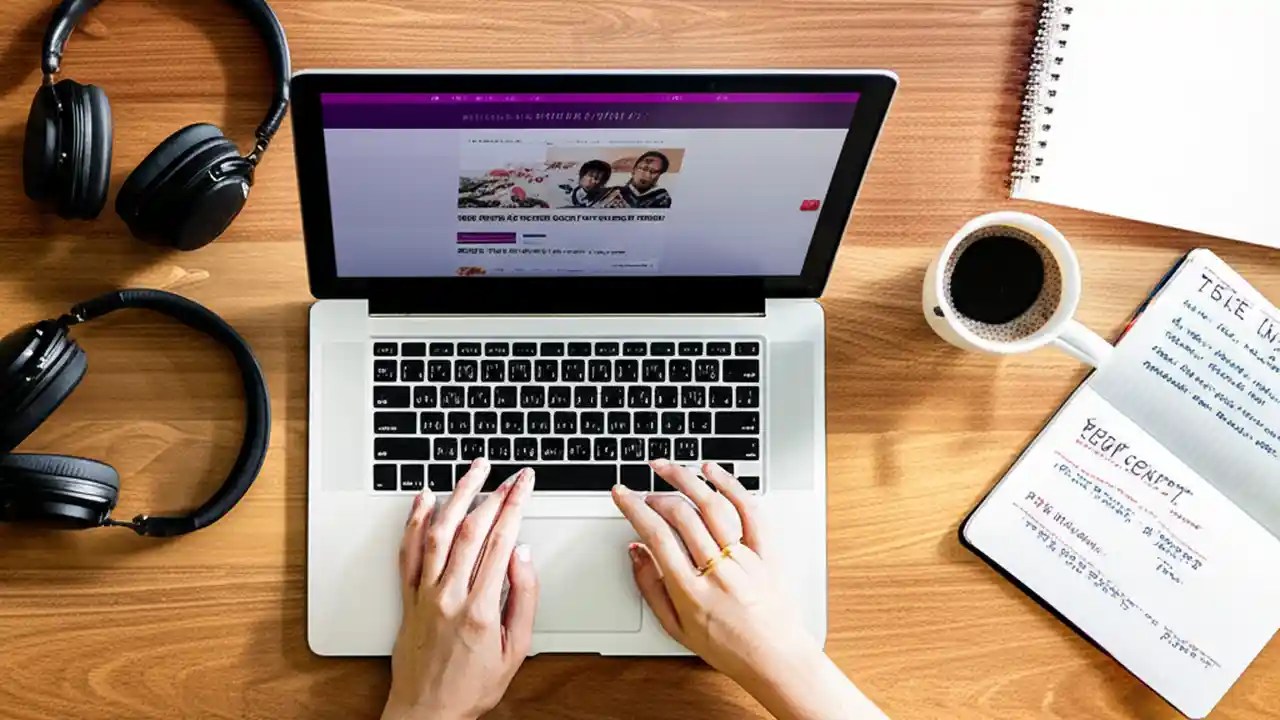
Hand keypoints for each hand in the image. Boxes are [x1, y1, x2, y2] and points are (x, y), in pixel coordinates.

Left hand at [383, 459, 537, 719]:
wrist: (427, 713)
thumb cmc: (472, 687)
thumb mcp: (516, 650)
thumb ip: (523, 599)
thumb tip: (523, 556)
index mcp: (480, 608)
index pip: (501, 540)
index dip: (515, 504)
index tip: (524, 484)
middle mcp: (448, 595)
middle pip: (470, 529)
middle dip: (492, 493)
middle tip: (507, 474)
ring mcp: (424, 594)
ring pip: (437, 532)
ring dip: (456, 495)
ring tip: (472, 472)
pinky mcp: (407, 598)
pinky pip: (408, 553)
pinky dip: (413, 522)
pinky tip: (423, 500)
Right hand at [612, 460, 883, 719]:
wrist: (776, 659)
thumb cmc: (728, 648)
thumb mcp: (676, 628)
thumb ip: (651, 588)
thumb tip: (635, 552)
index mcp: (691, 592)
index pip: (656, 536)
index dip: (634, 508)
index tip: (621, 494)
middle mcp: (718, 571)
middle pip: (681, 516)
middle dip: (656, 494)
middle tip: (643, 490)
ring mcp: (745, 559)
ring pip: (712, 505)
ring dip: (686, 479)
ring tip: (667, 467)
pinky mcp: (767, 551)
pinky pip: (749, 509)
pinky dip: (730, 484)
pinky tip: (711, 470)